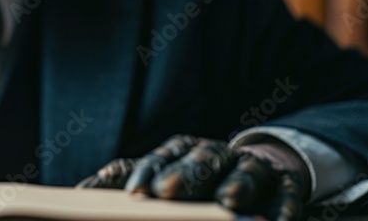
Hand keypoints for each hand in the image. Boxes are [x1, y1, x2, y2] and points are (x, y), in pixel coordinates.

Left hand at [77, 135, 306, 220]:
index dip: (147, 172)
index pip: (162, 157)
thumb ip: (129, 185)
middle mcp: (216, 153)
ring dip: (236, 184)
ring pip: (244, 170)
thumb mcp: (165, 180)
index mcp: (184, 152)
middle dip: (184, 174)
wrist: (261, 171)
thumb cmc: (201, 183)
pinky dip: (284, 204)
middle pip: (200, 159)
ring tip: (227, 201)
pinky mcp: (284, 182)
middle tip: (167, 193)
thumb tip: (81, 194)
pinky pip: (286, 191)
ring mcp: (251, 166)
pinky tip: (279, 220)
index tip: (133, 193)